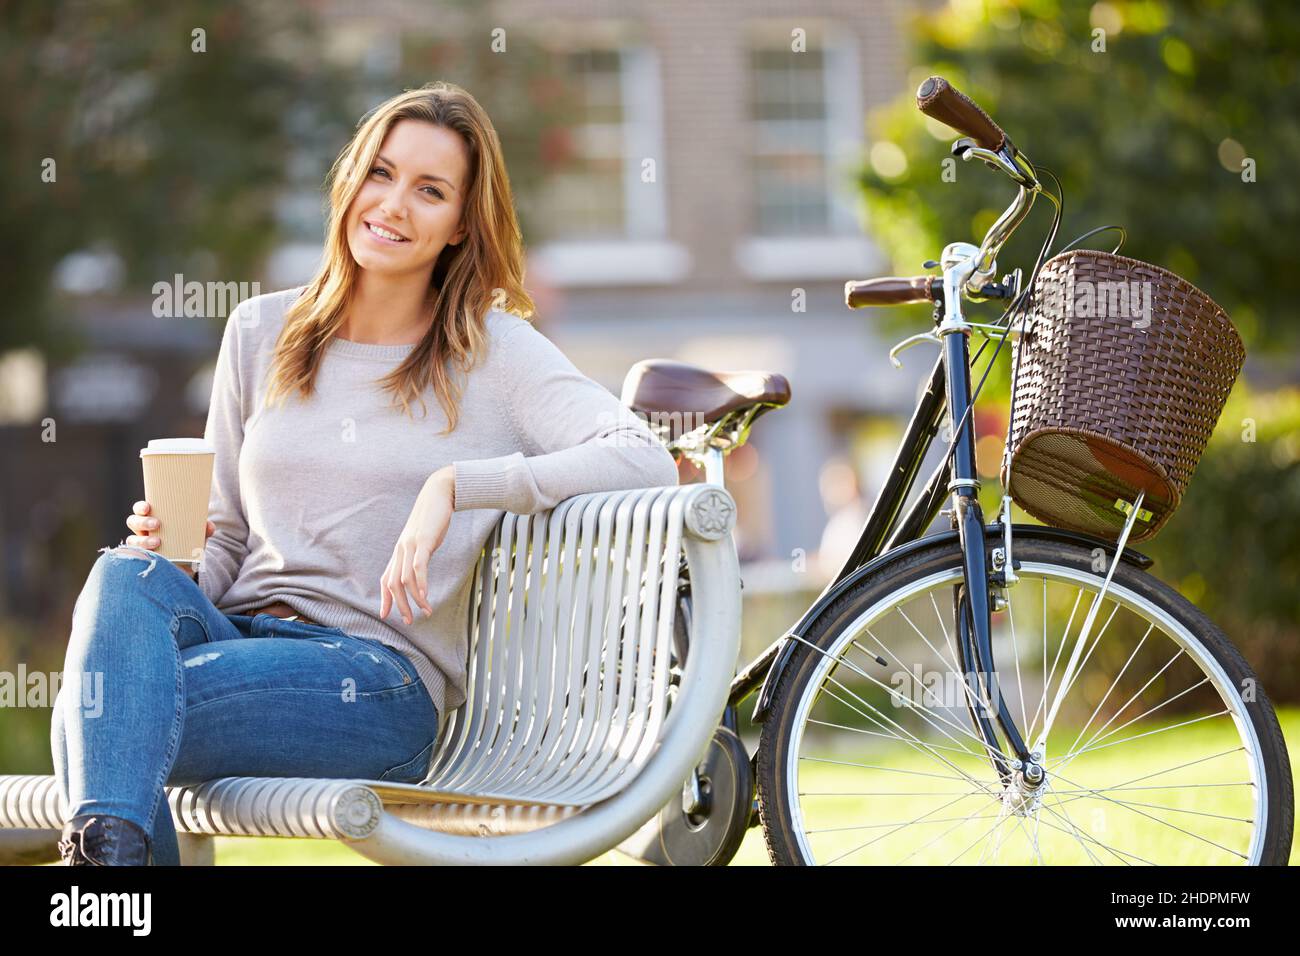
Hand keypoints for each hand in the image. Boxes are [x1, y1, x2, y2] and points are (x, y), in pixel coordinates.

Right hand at [127, 501, 213, 578]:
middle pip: (133, 522)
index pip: (141, 510)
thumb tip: (209, 526)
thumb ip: (203, 530)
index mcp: (153, 520)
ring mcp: (141, 546)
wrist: (188, 568)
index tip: (148, 507)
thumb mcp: (197, 536)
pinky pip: (136, 557)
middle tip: (157, 524)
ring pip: (133, 541)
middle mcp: (143, 532)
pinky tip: (154, 556)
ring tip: (158, 542)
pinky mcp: (143, 560)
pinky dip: (143, 556)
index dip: (141, 507)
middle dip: (142, 522)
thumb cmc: (188, 544)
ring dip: (144, 540)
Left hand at [379, 467, 454, 625]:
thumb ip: (419, 552)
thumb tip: (420, 567)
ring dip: (415, 599)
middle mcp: (401, 549)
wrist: (440, 493)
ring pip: (405, 579)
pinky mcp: (424, 541)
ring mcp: (410, 545)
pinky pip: (418, 566)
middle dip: (399, 605)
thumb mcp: (424, 538)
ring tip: (425, 612)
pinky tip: (425, 595)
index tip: (385, 615)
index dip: (385, 598)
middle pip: (393, 584)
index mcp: (400, 551)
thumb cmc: (434, 517)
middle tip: (408, 621)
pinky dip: (421, 583)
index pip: (386, 579)